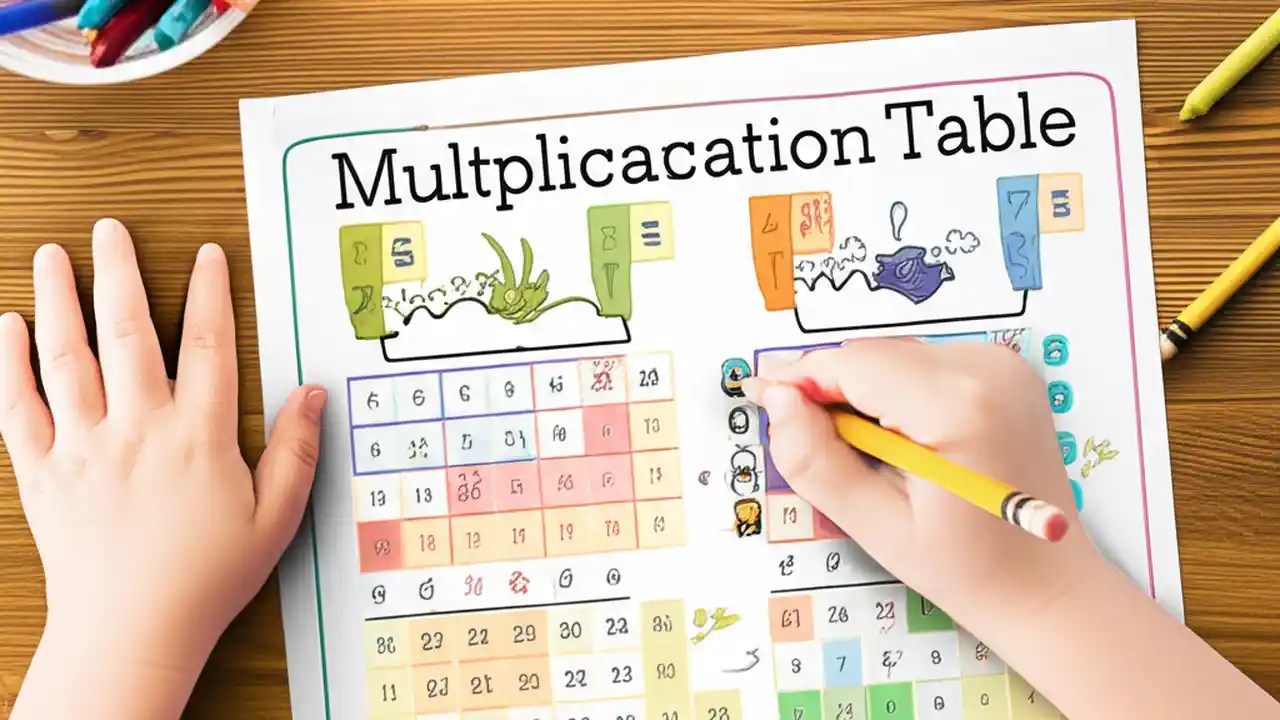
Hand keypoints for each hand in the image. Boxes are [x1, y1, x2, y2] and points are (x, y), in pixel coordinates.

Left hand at [0, 219, 324, 718]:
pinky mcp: (43, 471)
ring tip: (54, 256)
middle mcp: (138, 429)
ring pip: (66, 357)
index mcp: (199, 437)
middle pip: (128, 333)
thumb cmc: (206, 579)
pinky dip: (11, 363)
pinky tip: (10, 326)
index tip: (208, 255)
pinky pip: (19, 405)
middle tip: (111, 230)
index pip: (208, 345)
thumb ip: (296, 453)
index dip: (211, 293)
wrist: (130, 631)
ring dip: (59, 300)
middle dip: (120, 274)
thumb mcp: (274, 519)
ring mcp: (84, 447)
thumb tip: (311, 395)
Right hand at [743, 337, 1101, 629]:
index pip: (853, 364)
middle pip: (872, 355)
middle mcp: (987, 368)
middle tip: (805, 440)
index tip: (761, 396)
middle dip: (830, 389)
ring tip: (862, 454)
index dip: (800, 379)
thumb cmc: (972, 570)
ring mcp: (1002, 365)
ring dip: (862, 392)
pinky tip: (898, 441)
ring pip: (893, 356)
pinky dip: (895, 391)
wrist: (1049, 585)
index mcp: (959, 405)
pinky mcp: (1004, 371)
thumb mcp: (878, 526)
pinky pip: (923, 364)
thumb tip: (779, 402)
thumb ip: (817, 460)